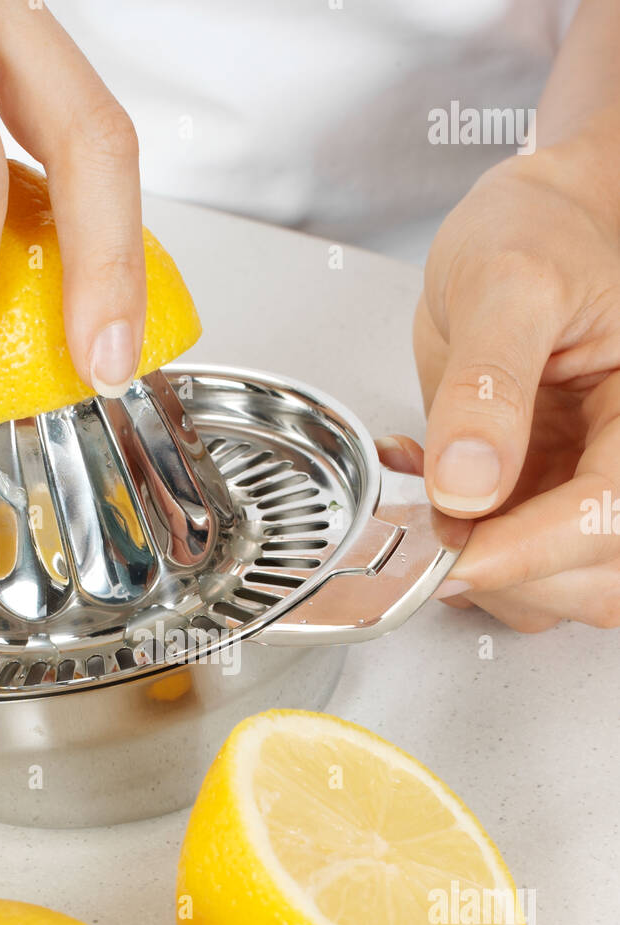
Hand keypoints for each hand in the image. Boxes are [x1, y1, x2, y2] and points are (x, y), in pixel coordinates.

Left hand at [378, 141, 619, 630]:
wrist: (523, 231)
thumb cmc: (539, 233)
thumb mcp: (510, 279)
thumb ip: (488, 383)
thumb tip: (468, 483)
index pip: (611, 512)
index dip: (537, 549)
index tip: (461, 552)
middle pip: (595, 576)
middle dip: (506, 570)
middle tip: (430, 516)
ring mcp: (583, 492)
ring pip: (555, 594)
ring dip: (478, 574)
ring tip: (423, 492)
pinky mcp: (540, 507)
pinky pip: (508, 572)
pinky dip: (455, 556)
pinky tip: (423, 490)